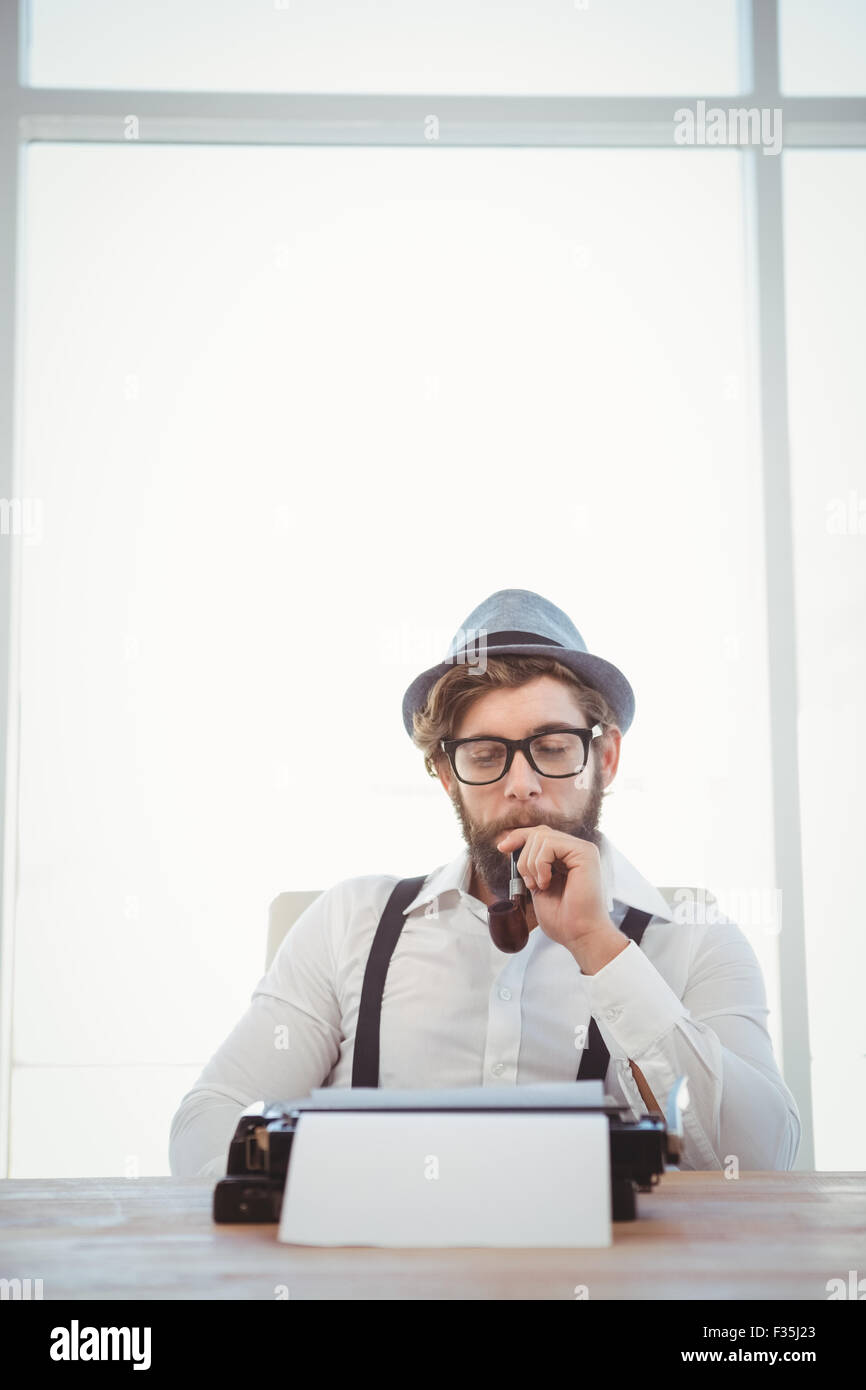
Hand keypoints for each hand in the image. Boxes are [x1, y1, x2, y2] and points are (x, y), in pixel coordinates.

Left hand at [495, 825, 614, 951]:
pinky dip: (540, 864)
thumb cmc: (562, 918)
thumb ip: (531, 865)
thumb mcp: (538, 885)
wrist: (579, 934)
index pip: (540, 834)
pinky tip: (547, 882)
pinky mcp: (585, 853)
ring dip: (531, 864)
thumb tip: (510, 845)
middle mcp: (576, 850)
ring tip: (540, 885)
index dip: (518, 837)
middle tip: (530, 884)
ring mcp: (582, 849)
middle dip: (524, 858)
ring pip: (541, 837)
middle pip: (538, 833)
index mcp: (567, 857)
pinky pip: (550, 844)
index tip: (501, 848)